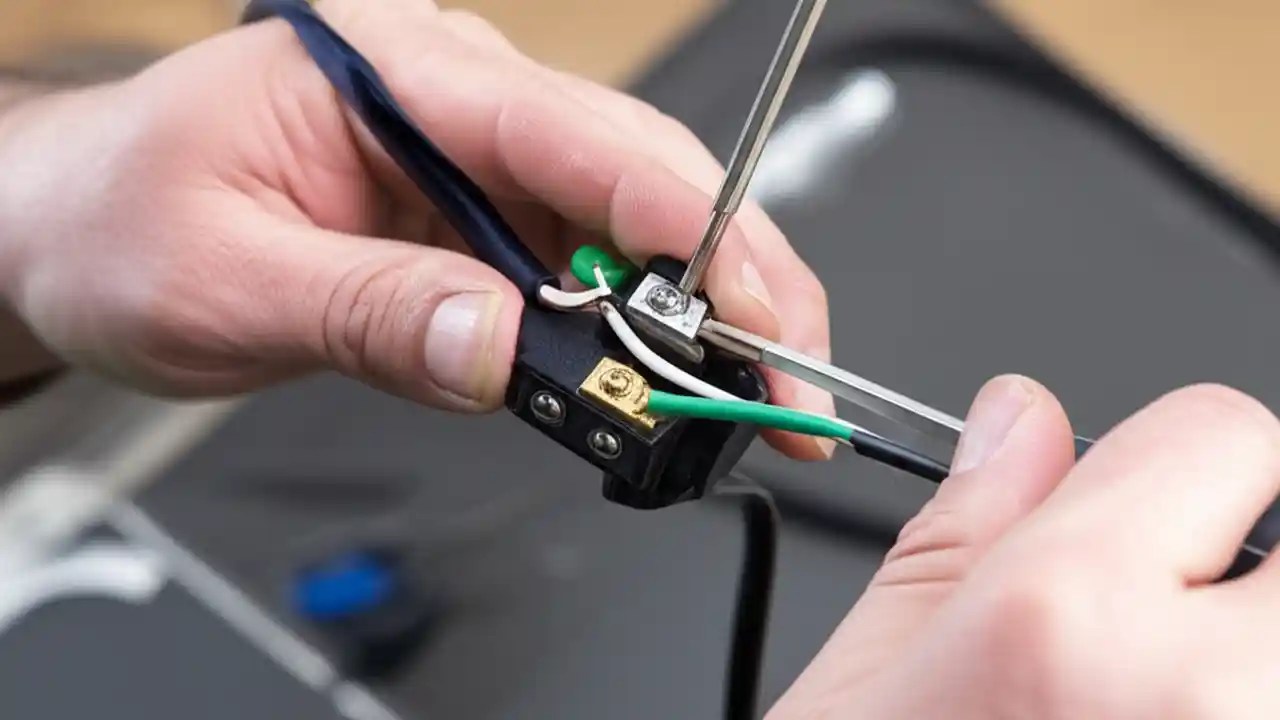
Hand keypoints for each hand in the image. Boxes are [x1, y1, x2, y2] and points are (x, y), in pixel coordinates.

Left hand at [0, 0, 832, 458]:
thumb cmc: (121, 219)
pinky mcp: (480, 223)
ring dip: (704, 317)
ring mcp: (477, 165)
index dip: (680, 224)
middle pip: (638, 176)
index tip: (746, 313)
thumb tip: (498, 348)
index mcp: (392, 73)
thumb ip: (367, 313)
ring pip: (633, 228)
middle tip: (787, 384)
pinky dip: (642, 334)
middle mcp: (455, 105)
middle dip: (732, 281)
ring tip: (752, 403)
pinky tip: (671, 383)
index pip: (569, 134)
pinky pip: (586, 271)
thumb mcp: (224, 279)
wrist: (81, 228)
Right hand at [770, 378, 1279, 717]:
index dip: (1162, 461)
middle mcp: (1202, 692)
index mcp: (1064, 614)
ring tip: (1157, 694)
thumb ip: (965, 531)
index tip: (1130, 512)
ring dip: (1257, 633)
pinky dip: (1252, 691)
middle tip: (1159, 618)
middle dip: (1237, 542)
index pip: (1215, 428)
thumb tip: (1019, 422)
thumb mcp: (867, 678)